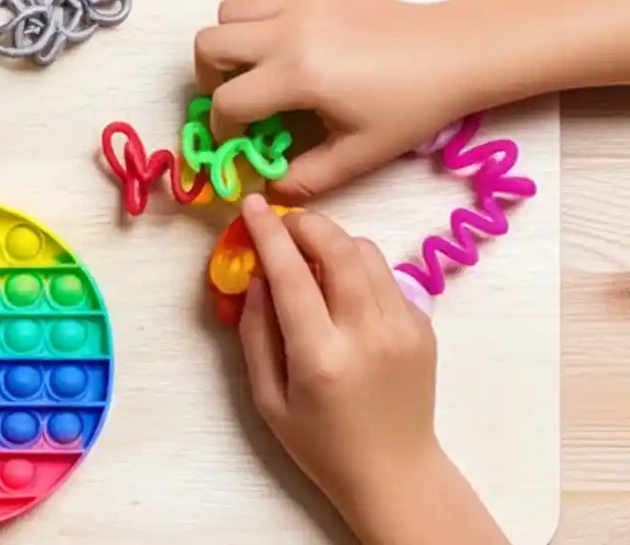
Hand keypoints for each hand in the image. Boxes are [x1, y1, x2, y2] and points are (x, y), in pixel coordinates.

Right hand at [194, 0, 476, 199]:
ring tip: (252, 69)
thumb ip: (305, 178)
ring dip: (227, 43)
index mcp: (299, 75)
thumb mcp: (358, 155)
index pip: (227, 101)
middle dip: (209, 78)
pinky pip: (259, 0)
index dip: (222, 128)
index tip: (239, 139)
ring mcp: (298, 4)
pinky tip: (284, 50)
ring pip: (226, 13)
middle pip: (208, 44)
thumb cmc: (409, 106)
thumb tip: (267, 187)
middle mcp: (288, 32)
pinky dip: (253, 24)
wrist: (453, 50)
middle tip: (237, 97)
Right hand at [235, 195, 505, 543]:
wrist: (394, 472)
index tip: (252, 205)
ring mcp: (404, 327)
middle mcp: (368, 334)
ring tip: (310, 259)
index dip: (269, 233)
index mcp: (321, 357)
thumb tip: (257, 275)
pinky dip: (357, 269)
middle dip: (306, 224)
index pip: (292, 275)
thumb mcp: (267, 397)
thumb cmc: (319, 442)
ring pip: (367, 252)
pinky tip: (341, 294)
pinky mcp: (424, 326)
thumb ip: (256, 332)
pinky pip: (385, 276)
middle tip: (281, 225)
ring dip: (333, 242)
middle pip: (339, 248)